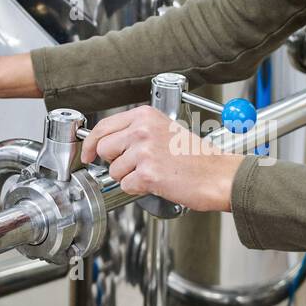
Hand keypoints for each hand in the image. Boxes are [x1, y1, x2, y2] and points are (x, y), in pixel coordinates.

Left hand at [80, 105, 245, 211]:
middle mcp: (142, 130)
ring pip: (114, 171)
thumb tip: (105, 141)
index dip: (90, 143)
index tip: (87, 154)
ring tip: (154, 173)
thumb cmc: (195, 156)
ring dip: (129, 177)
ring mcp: (144, 151)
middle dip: (114, 162)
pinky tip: (157, 182)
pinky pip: (126, 186)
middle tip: (136, 166)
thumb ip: (135, 131)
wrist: (218, 175)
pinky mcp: (148, 174)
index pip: (103, 127)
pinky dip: (138, 189)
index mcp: (144, 116)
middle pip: (103, 149)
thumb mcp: (163, 130)